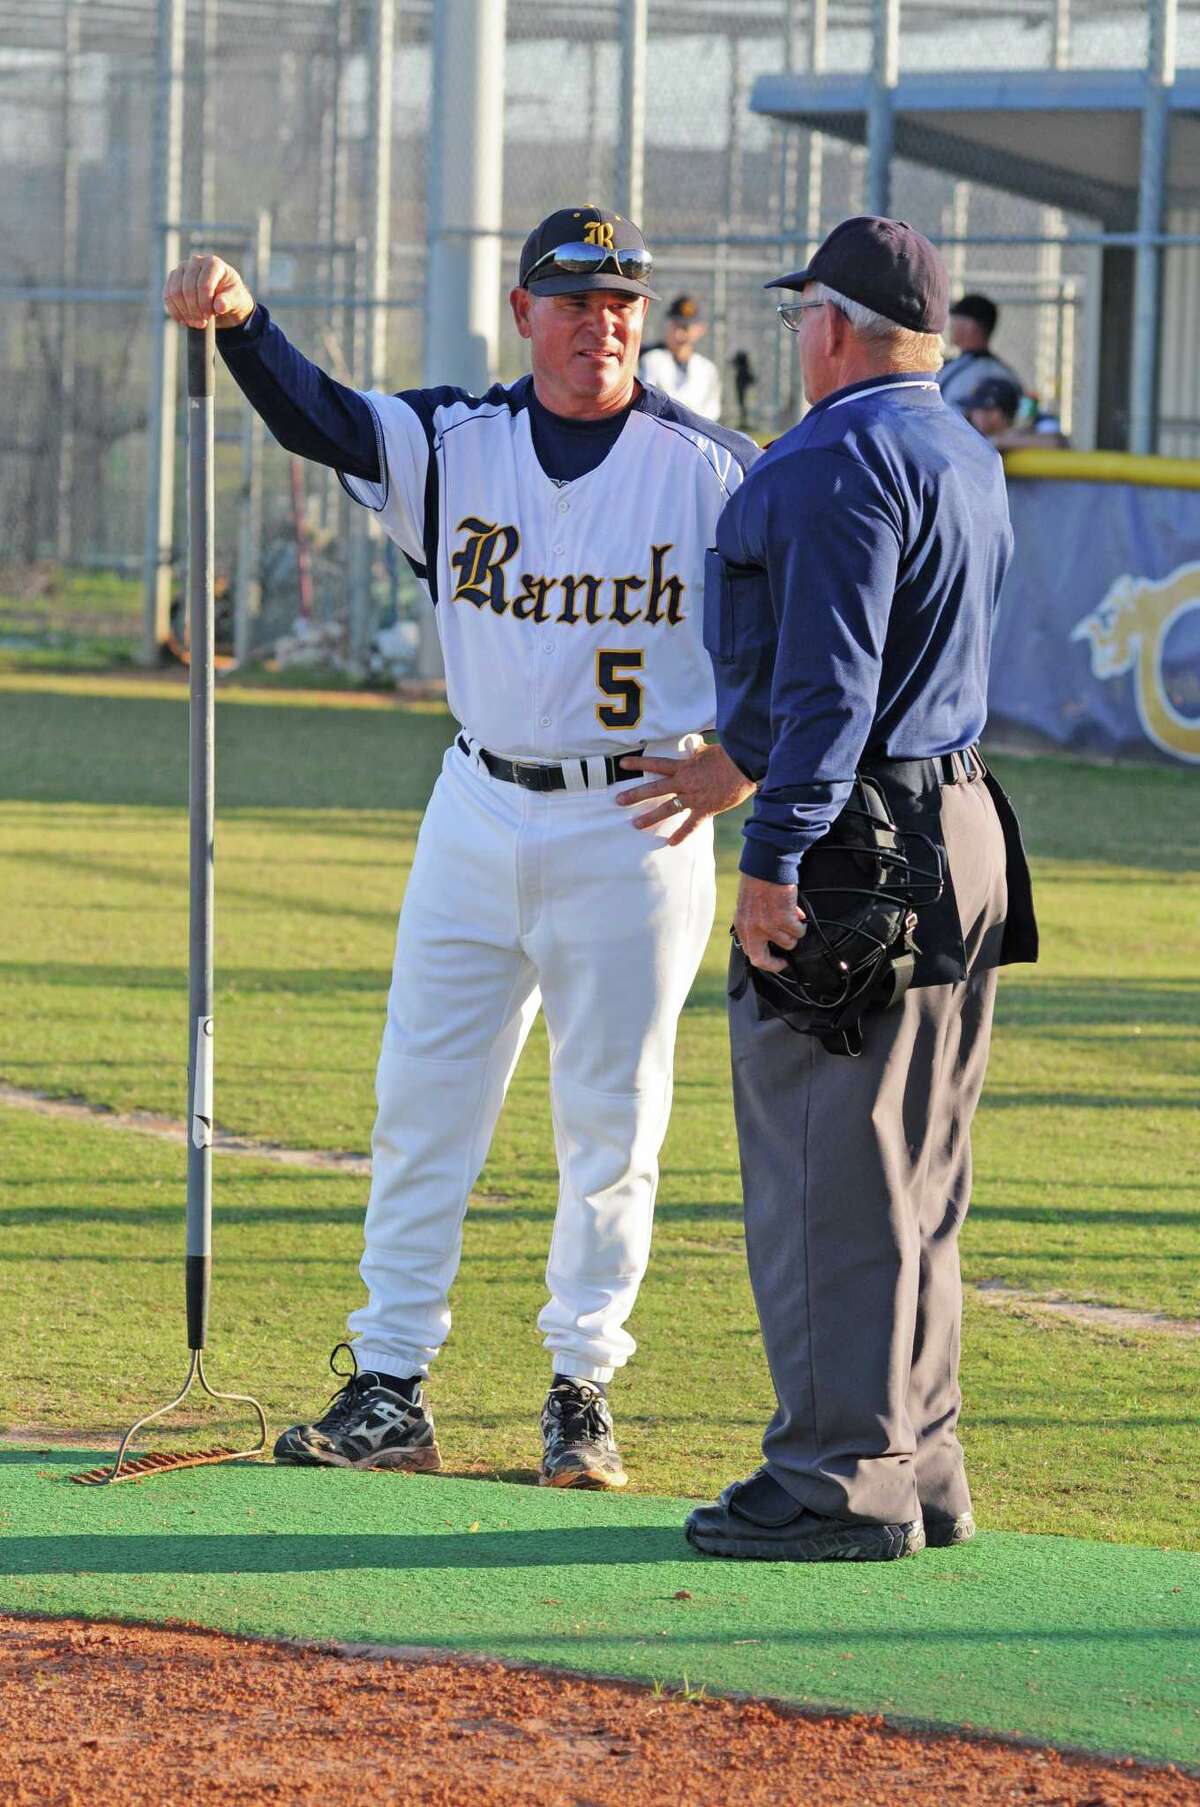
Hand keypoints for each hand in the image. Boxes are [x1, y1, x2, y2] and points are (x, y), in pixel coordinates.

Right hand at [163, 253, 255, 329]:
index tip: (208, 317)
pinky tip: (184, 321)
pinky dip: (174, 311)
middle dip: (194, 310)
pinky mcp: (173, 279)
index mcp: (213, 263)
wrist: (223, 300)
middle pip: (187, 289)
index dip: (204, 304)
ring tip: (195, 323)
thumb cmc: (231, 297)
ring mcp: (182, 269)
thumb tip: (219, 306)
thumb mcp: (237, 300)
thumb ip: (229, 301)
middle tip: (201, 323)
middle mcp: (196, 262)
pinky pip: (167, 296)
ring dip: (183, 312)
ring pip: (174, 292)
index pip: (204, 284)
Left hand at [616, 742, 755, 845]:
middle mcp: (684, 783)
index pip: (656, 764)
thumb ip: (697, 750)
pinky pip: (691, 825)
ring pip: (667, 808)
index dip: (639, 764)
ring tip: (636, 824)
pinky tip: (671, 844)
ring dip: (650, 817)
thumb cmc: (729, 756)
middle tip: (618, 801)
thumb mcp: (709, 750)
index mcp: (683, 767)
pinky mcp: (705, 809)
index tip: (622, 765)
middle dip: (635, 795)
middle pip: (655, 789)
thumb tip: (694, 744)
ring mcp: (693, 797)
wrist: (745, 767)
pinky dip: (682, 834)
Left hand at [734, 873, 806, 972]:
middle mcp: (752, 928)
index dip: (765, 961)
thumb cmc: (759, 881)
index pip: (750, 953)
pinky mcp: (783, 919)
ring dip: (794, 933)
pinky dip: (802, 923)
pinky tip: (797, 912)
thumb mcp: (750, 906)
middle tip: (785, 960)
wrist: (768, 866)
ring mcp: (767, 926)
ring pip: (788, 943)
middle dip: (776, 963)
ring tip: (794, 920)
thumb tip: (773, 936)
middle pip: (762, 959)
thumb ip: (757, 923)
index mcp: (742, 924)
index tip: (776, 961)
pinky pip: (798, 931)